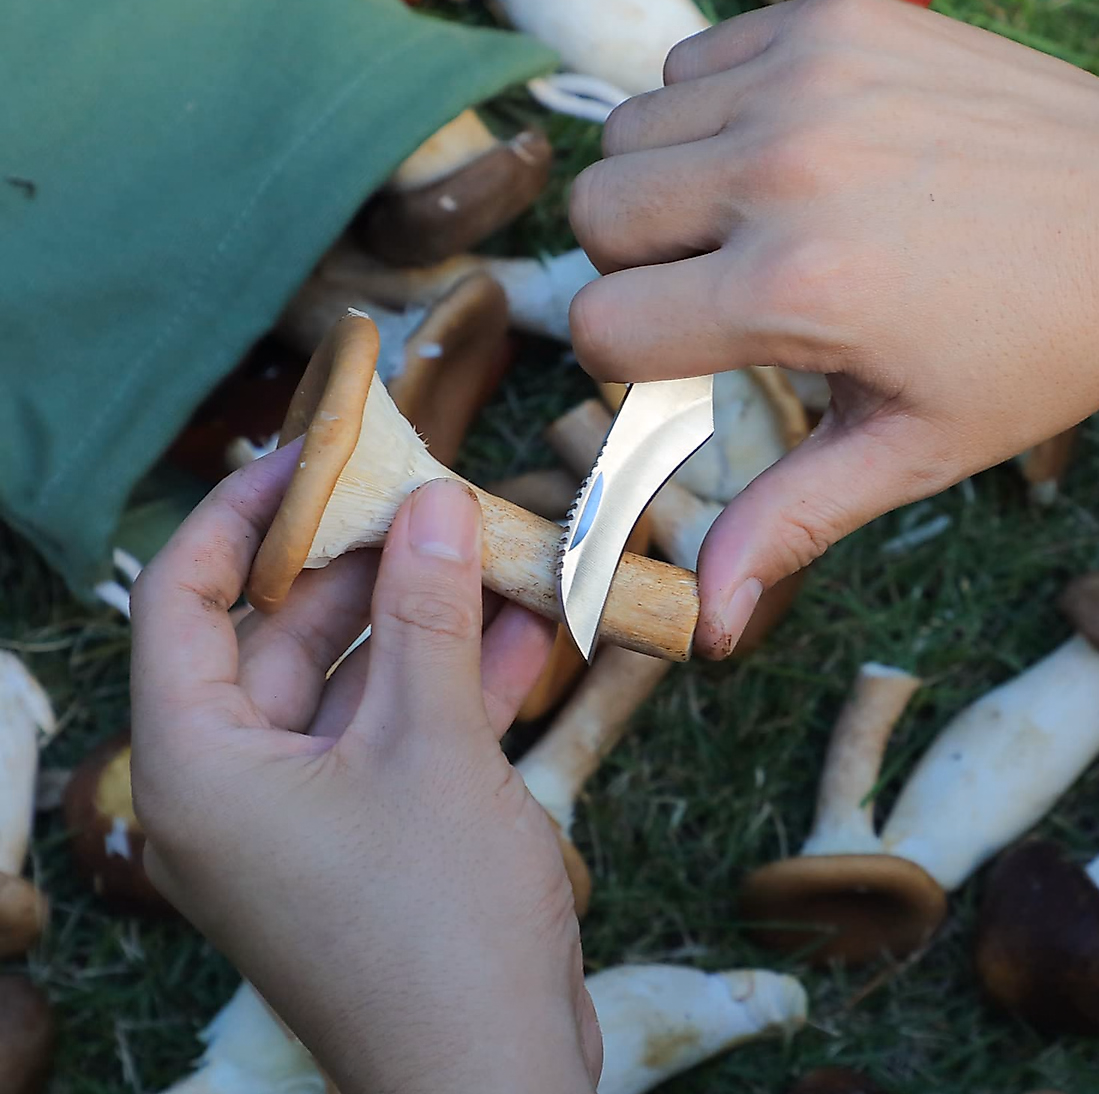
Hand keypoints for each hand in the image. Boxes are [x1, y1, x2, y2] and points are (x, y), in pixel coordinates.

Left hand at [129, 445, 599, 1093]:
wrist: (494, 1081)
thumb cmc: (437, 925)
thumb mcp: (432, 746)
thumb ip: (428, 613)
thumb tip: (431, 499)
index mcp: (202, 766)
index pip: (184, 601)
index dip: (240, 513)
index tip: (310, 453)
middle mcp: (237, 786)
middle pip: (286, 634)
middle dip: (367, 561)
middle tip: (431, 489)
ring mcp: (306, 813)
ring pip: (359, 680)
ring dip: (431, 619)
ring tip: (497, 545)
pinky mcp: (368, 834)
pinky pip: (400, 731)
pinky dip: (455, 682)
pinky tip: (528, 627)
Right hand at [568, 0, 1098, 657]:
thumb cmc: (1036, 348)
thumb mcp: (909, 451)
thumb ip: (787, 524)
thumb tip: (710, 624)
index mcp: (797, 290)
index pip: (601, 327)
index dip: (631, 363)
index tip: (691, 361)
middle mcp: (787, 170)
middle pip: (594, 219)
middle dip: (631, 269)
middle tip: (715, 286)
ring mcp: (806, 78)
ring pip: (628, 133)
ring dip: (661, 187)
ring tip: (745, 218)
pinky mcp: (831, 17)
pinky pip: (690, 61)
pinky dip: (705, 110)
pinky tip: (779, 150)